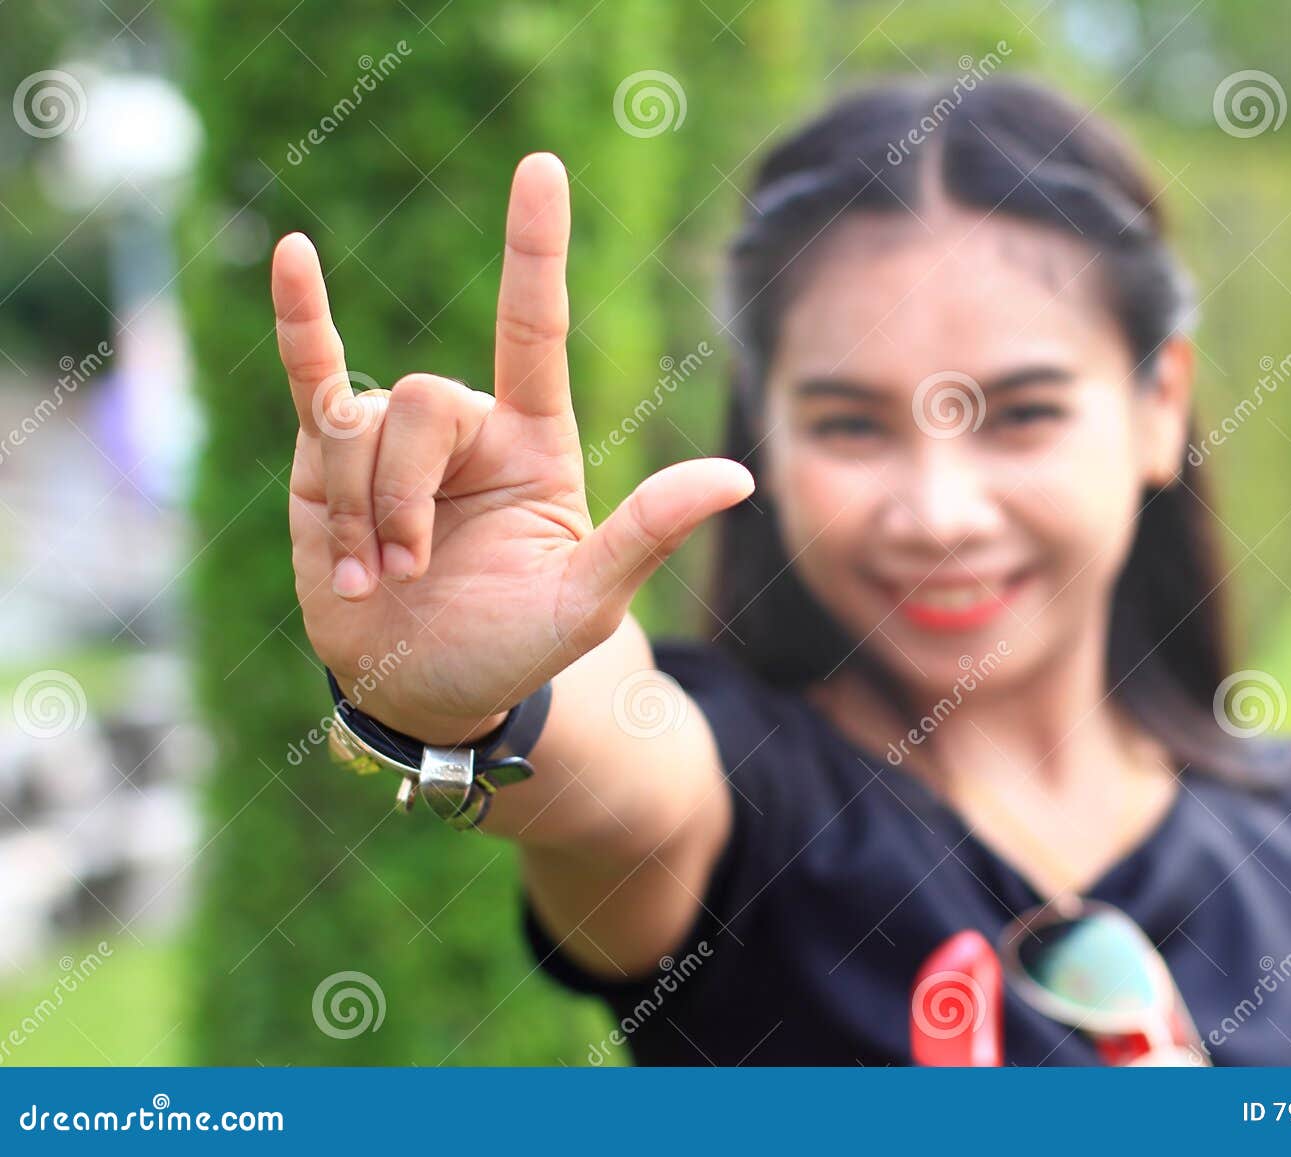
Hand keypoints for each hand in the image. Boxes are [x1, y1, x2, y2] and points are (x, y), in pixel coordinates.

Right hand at [272, 153, 751, 742]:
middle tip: (409, 575)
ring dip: (359, 516)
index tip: (540, 169)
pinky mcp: (326, 460)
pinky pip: (312, 378)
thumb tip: (739, 475)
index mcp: (533, 442)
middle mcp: (466, 429)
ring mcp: (393, 441)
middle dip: (402, 496)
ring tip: (376, 582)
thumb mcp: (586, 601)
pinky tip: (291, 255)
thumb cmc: (515, 646)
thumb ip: (646, 532)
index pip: (531, 327)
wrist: (427, 692)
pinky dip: (301, 319)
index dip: (533, 250)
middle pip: (420, 401)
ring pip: (358, 425)